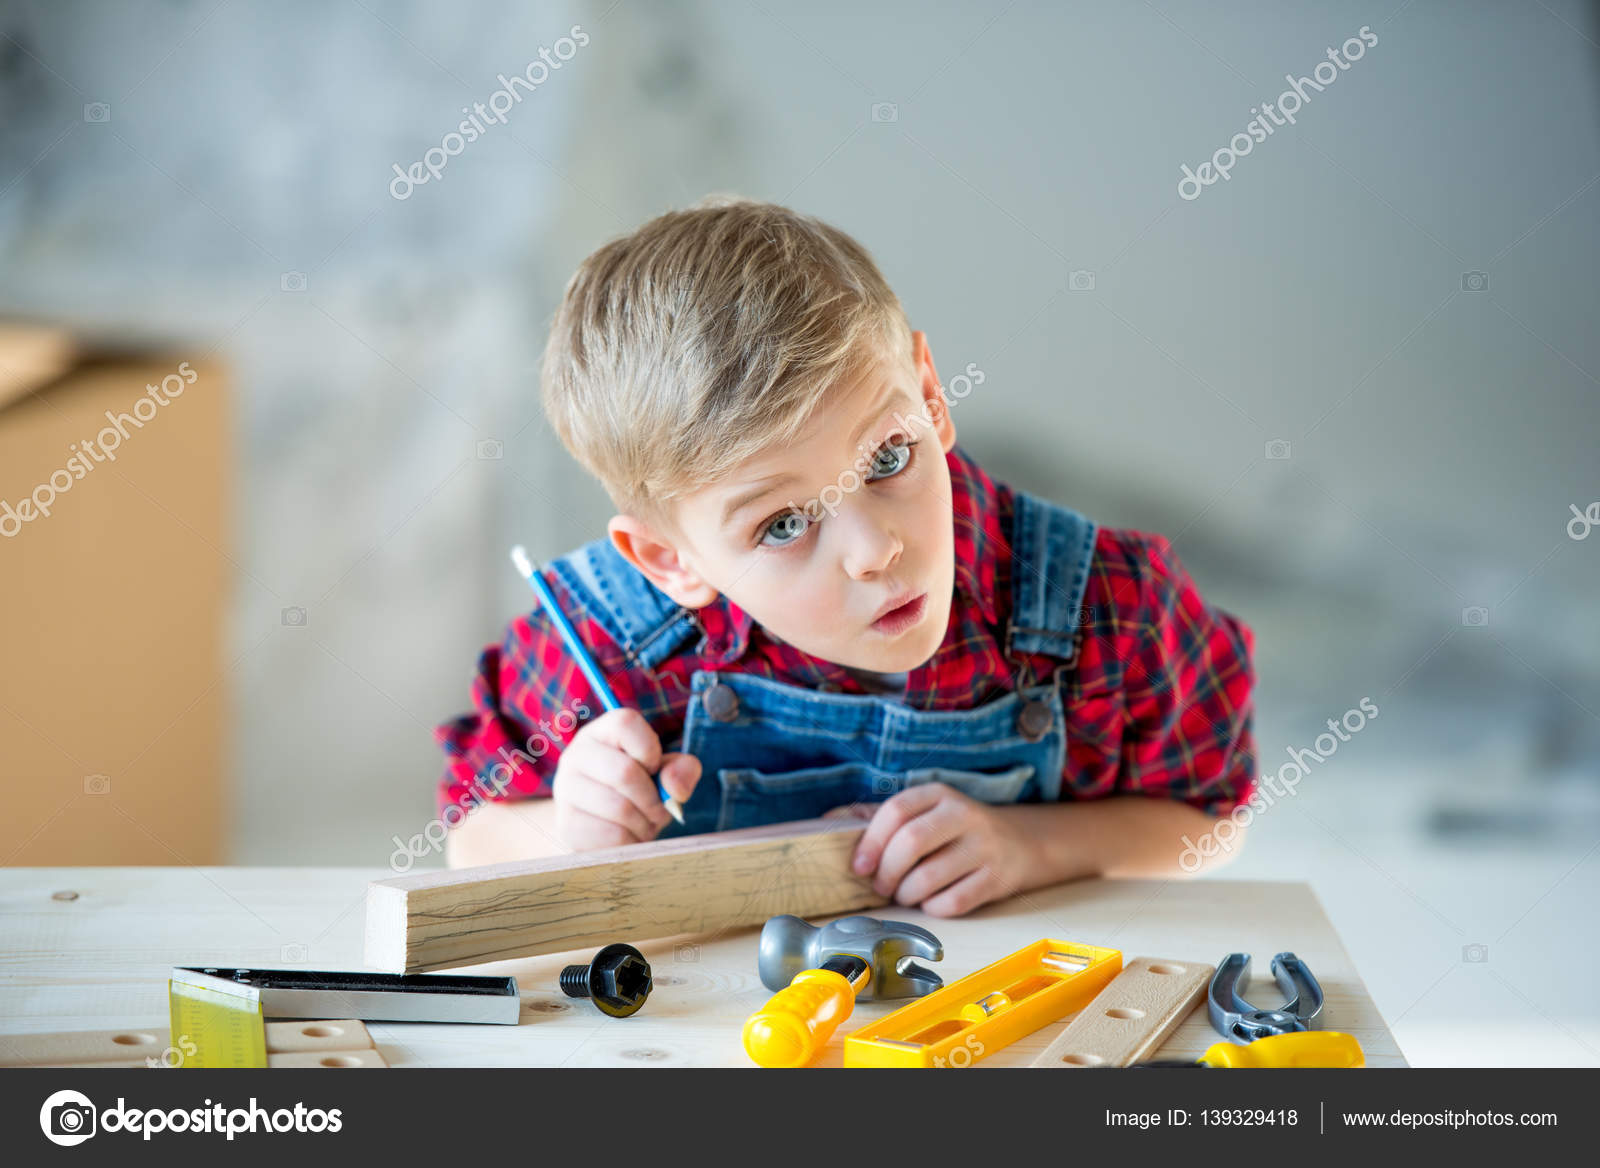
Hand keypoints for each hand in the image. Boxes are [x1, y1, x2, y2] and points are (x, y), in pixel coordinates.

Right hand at [551, 709, 699, 850]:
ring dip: (644, 824)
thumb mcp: (666, 774)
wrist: (605, 830)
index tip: (654, 769)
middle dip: (653, 799)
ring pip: (618, 808)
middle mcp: (576, 755)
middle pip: (624, 772)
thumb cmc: (640, 793)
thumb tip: (674, 787)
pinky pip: (610, 835)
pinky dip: (631, 842)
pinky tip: (629, 838)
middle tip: (660, 812)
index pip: (626, 723)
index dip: (651, 750)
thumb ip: (682, 770)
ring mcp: (566, 789)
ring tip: (645, 825)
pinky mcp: (566, 824)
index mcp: (602, 732)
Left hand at [841, 783, 1037, 916]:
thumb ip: (878, 816)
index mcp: (939, 794)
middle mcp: (964, 815)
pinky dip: (933, 908)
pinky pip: (952, 902)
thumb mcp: (923, 813)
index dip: (871, 842)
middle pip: (911, 842)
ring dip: (906, 894)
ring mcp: (984, 847)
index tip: (859, 866)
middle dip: (887, 871)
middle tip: (881, 886)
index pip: (896, 811)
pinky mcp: (995, 878)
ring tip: (904, 893)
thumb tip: (828, 821)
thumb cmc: (955, 830)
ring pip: (929, 877)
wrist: (1019, 843)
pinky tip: (931, 901)